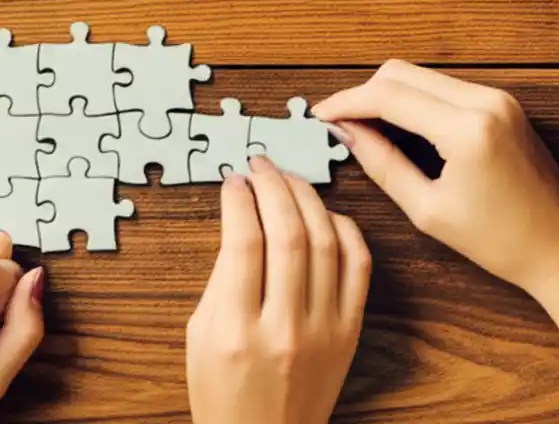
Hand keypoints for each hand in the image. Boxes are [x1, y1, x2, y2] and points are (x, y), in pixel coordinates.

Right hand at [186, 157, 369, 423]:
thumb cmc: (223, 392)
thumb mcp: (199, 335)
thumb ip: (220, 279)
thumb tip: (240, 219)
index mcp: (235, 330)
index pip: (243, 242)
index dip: (239, 199)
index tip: (233, 180)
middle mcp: (283, 328)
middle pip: (288, 234)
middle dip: (273, 186)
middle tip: (262, 166)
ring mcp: (323, 331)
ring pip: (326, 242)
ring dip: (307, 199)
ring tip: (289, 180)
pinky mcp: (350, 333)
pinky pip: (358, 267)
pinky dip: (345, 231)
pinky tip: (326, 215)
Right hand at [312, 60, 558, 298]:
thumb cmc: (501, 240)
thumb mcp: (428, 210)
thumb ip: (382, 164)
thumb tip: (347, 133)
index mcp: (468, 130)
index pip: (389, 96)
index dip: (346, 102)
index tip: (321, 116)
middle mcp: (486, 102)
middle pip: (401, 73)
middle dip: (363, 93)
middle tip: (339, 123)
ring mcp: (498, 99)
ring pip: (421, 75)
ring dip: (387, 94)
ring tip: (365, 127)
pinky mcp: (502, 104)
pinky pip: (443, 87)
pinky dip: (413, 99)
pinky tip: (398, 126)